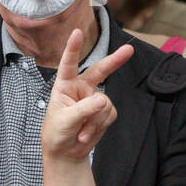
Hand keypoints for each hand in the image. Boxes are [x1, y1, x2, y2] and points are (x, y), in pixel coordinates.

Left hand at [40, 29, 132, 162]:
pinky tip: (87, 134)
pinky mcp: (104, 112)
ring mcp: (94, 99)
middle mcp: (81, 88)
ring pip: (105, 103)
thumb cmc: (56, 133)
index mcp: (65, 85)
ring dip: (94, 121)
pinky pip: (109, 114)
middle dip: (115, 61)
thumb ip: (83, 109)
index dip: (73, 48)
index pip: (68, 64)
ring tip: (81, 133)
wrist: (66, 153)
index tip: (77, 32)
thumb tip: (104, 100)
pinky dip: (99, 126)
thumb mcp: (65, 121)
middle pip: (100, 71)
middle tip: (129, 50)